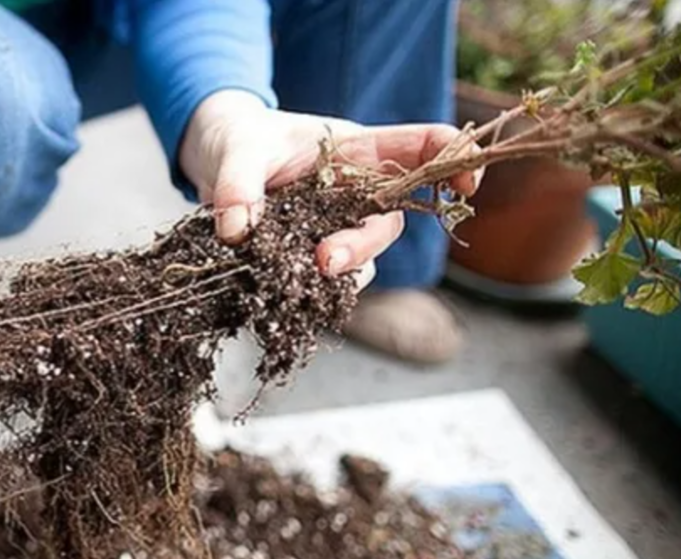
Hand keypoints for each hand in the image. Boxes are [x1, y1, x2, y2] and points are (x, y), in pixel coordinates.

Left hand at [179, 90, 481, 288]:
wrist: (213, 160)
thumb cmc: (237, 140)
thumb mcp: (233, 151)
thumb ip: (237, 185)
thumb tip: (238, 231)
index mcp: (355, 150)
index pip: (420, 148)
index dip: (451, 162)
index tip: (466, 184)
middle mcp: (356, 192)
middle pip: (387, 221)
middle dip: (363, 244)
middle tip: (326, 262)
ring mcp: (335, 227)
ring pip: (361, 259)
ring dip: (340, 274)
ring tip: (305, 279)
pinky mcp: (309, 257)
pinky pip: (325, 283)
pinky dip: (312, 292)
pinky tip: (288, 296)